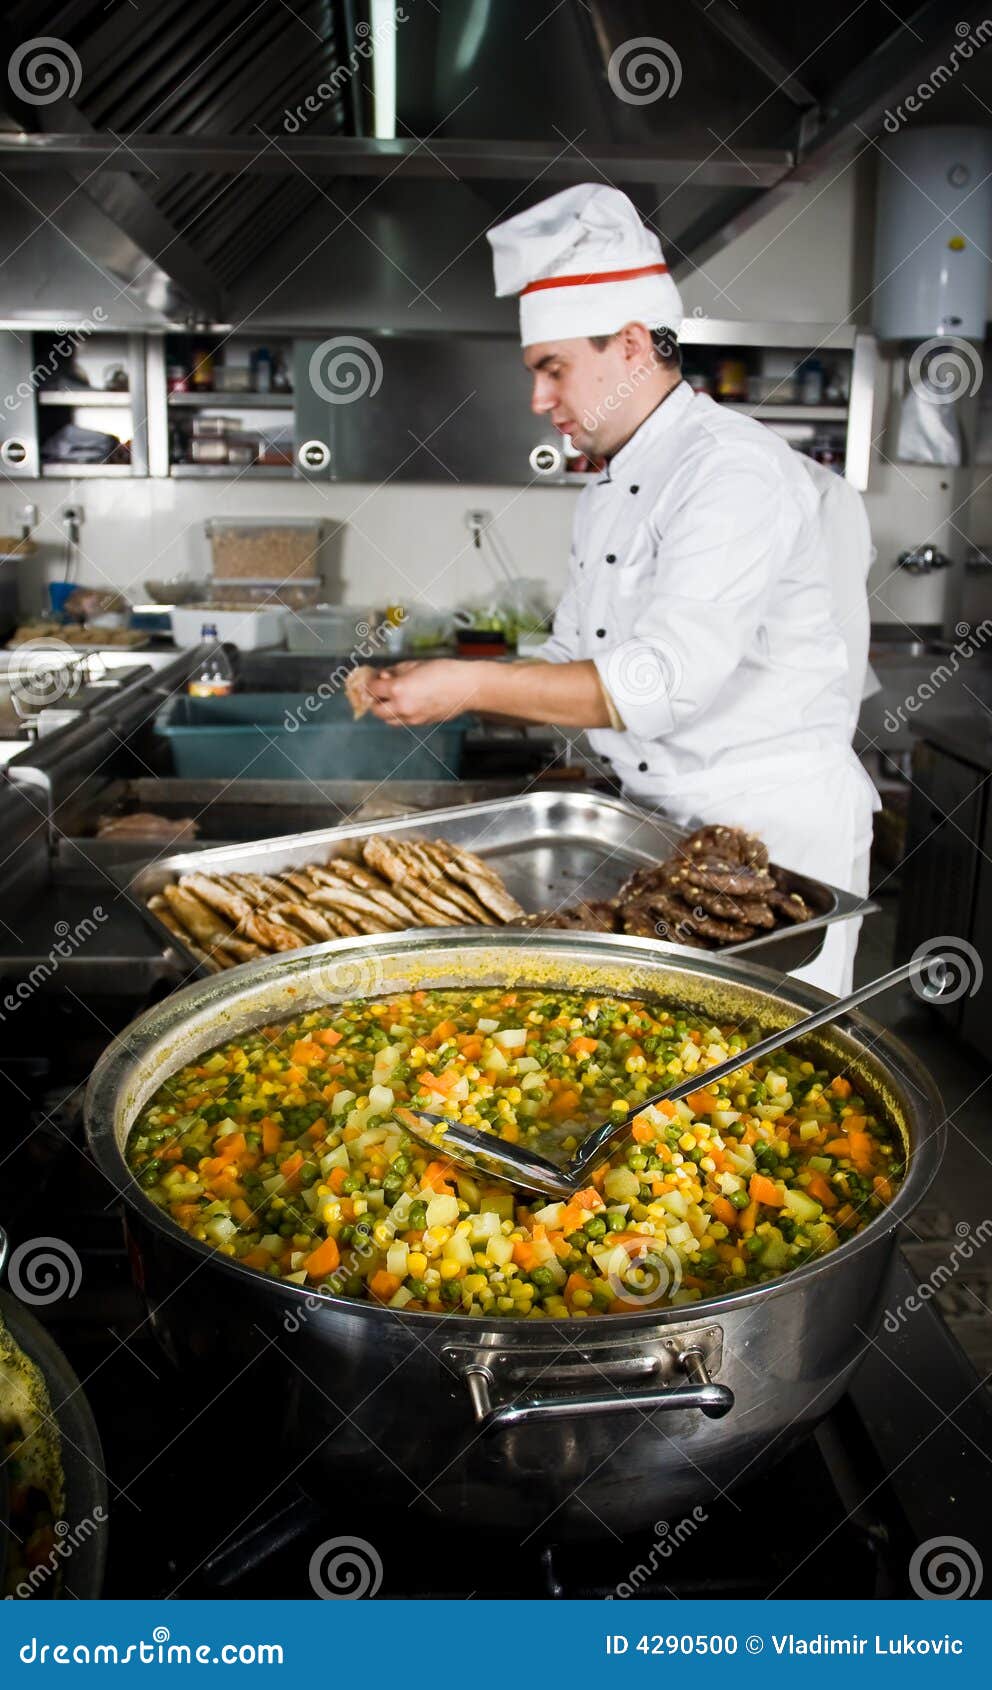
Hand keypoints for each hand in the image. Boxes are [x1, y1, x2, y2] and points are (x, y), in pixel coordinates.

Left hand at [365, 659, 479, 725]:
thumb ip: (395, 671)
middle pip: (376, 710)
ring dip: (385, 710)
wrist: (466, 687)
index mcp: (399, 689)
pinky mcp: (422, 723)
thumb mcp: (415, 664)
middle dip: (374, 699)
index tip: (372, 678)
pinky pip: (403, 721)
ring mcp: (412, 718)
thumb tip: (384, 676)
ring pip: (388, 720)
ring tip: (390, 699)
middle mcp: (402, 707)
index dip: (370, 682)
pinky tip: (406, 703)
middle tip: (378, 690)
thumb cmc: (444, 671)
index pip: (373, 689)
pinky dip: (399, 714)